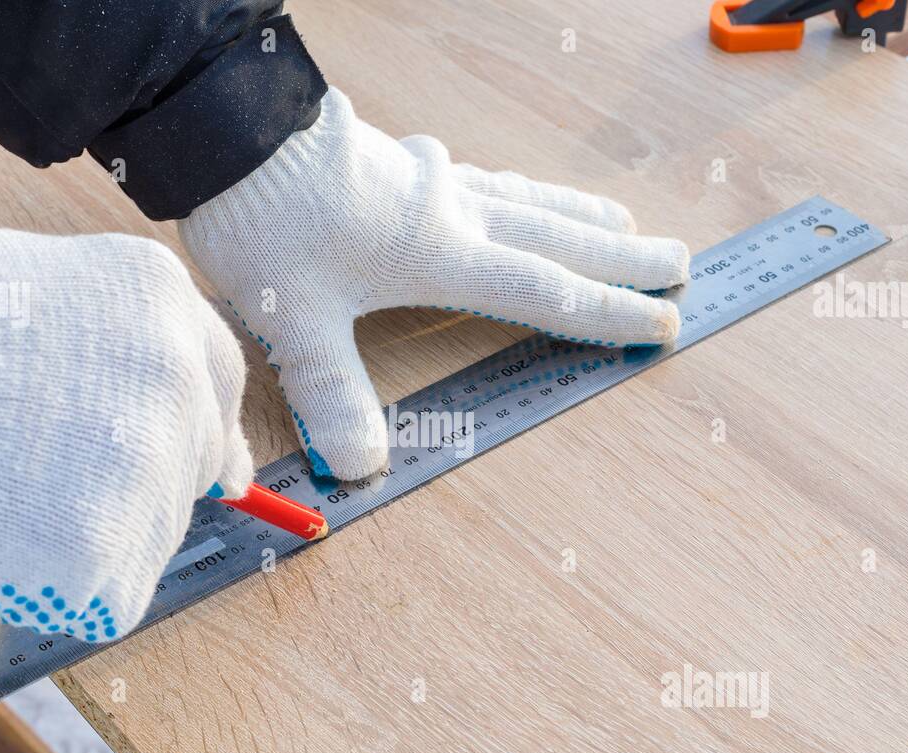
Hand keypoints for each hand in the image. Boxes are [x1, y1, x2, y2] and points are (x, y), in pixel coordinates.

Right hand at [0, 230, 252, 639]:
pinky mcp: (106, 555)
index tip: (203, 459)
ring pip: (155, 529)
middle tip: (62, 478)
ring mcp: (145, 469)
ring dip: (102, 528)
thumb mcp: (39, 288)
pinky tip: (13, 541)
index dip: (202, 423)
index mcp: (158, 300)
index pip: (219, 382)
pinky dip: (70, 583)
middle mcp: (174, 378)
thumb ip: (128, 344)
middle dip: (143, 476)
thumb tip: (214, 441)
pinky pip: (112, 588)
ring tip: (14, 496)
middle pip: (194, 460)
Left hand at [179, 87, 688, 480]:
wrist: (226, 132)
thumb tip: (361, 464)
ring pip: (527, 198)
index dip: (608, 315)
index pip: (547, 292)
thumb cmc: (264, 222)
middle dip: (623, 258)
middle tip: (680, 263)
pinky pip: (485, 180)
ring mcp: (430, 181)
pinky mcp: (402, 165)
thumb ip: (334, 395)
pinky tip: (509, 189)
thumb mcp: (295, 324)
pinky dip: (520, 191)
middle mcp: (451, 213)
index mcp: (443, 254)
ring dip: (580, 216)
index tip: (663, 323)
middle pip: (557, 237)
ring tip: (622, 224)